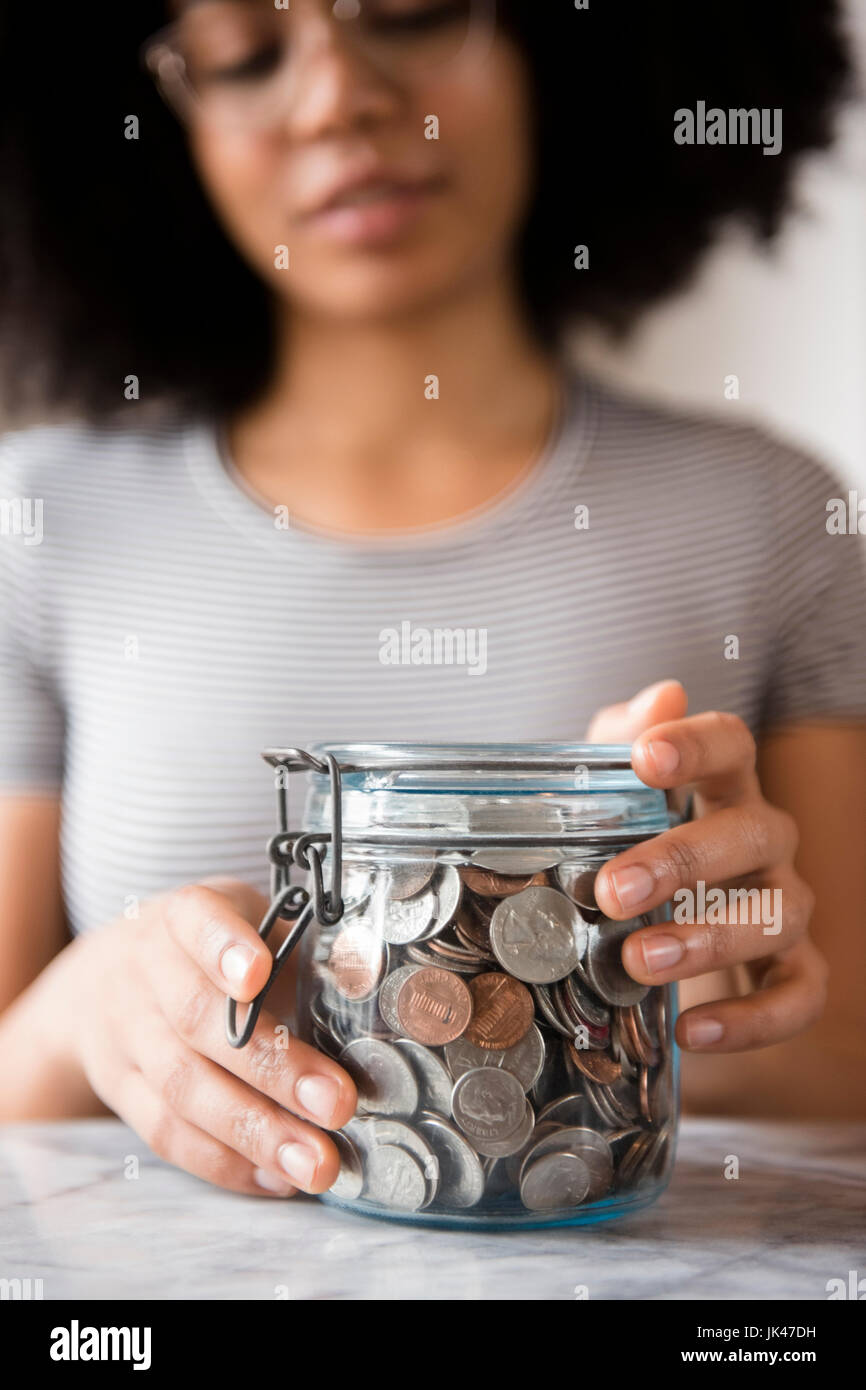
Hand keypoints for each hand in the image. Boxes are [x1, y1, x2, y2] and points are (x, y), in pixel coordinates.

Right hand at [64, 879, 356, 1196]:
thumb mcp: (244, 919)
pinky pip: (166, 1135)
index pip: (197, 922)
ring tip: (315, 1164)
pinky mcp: (120, 1091)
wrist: (107, 976)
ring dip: (255, 1133)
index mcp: (181, 919)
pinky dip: (224, 1163)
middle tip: (337, 1104)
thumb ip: (293, 948)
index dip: (224, 947)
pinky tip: (275, 1178)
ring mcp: (126, 1035)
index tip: (259, 972)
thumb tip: (365, 991)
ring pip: (182, 1090)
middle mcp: (145, 974)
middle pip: (197, 1021)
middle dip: (272, 1068)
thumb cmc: (206, 947)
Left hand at [586, 681, 827, 1052]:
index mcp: (723, 785)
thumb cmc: (633, 839)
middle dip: (682, 862)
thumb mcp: (611, 787)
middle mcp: (765, 839)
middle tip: (615, 890)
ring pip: (776, 916)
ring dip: (709, 939)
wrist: (661, 916)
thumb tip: (661, 696)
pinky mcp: (793, 969)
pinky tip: (693, 1032)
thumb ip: (620, 739)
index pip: (732, 745)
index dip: (695, 747)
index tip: (645, 758)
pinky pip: (797, 995)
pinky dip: (752, 1019)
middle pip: (750, 835)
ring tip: (640, 960)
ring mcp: (785, 903)